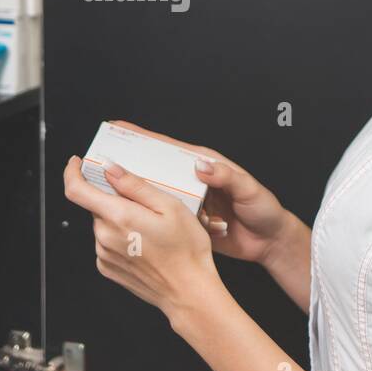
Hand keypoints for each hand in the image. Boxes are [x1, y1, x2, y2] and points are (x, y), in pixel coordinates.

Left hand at [62, 154, 222, 322]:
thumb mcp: (169, 206)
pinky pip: (106, 242)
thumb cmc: (185, 249)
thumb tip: (110, 169)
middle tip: (143, 204)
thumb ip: (135, 185)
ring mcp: (104, 254)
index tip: (77, 163)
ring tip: (149, 227)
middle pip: (95, 205)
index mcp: (118, 216)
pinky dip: (119, 236)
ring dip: (118, 218)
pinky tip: (143, 243)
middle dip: (112, 198)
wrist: (188, 292)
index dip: (71, 172)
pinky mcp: (107, 268)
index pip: (76, 190)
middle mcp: (104, 236)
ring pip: (102, 223)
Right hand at [108, 120, 292, 266]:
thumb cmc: (264, 210)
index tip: (118, 128)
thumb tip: (201, 165)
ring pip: (155, 194)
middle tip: (102, 161)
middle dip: (130, 164)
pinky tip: (133, 219)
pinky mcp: (187, 223)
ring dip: (136, 193)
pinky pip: (164, 217)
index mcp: (205, 164)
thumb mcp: (248, 190)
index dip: (143, 137)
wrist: (269, 242)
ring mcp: (188, 202)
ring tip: (108, 190)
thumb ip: (227, 176)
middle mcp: (192, 180)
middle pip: (155, 168)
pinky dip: (152, 218)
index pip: (168, 147)